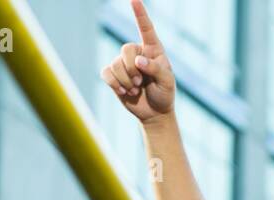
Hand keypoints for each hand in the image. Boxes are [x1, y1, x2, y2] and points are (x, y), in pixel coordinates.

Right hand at [100, 0, 175, 122]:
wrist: (154, 112)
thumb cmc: (164, 94)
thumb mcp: (167, 82)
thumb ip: (156, 69)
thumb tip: (139, 61)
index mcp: (153, 49)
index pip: (146, 28)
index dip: (140, 13)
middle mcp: (137, 52)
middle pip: (126, 49)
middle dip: (132, 68)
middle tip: (140, 82)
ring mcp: (123, 63)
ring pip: (115, 64)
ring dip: (125, 80)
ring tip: (135, 89)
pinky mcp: (113, 74)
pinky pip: (106, 73)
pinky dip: (114, 83)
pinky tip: (124, 91)